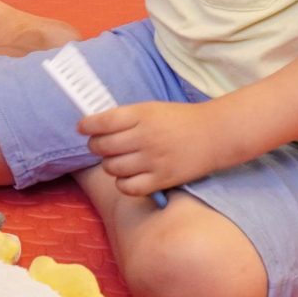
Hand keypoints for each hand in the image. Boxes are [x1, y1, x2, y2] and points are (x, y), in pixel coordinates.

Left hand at [82, 100, 238, 197]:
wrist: (215, 135)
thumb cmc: (180, 120)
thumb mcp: (152, 109)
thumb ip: (126, 117)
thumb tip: (94, 126)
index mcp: (142, 114)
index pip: (103, 121)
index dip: (87, 126)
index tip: (82, 128)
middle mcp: (145, 137)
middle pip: (102, 147)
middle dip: (96, 146)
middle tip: (101, 146)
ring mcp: (153, 160)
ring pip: (112, 168)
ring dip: (110, 165)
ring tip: (118, 161)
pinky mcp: (161, 179)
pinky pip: (128, 188)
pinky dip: (123, 184)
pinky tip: (128, 177)